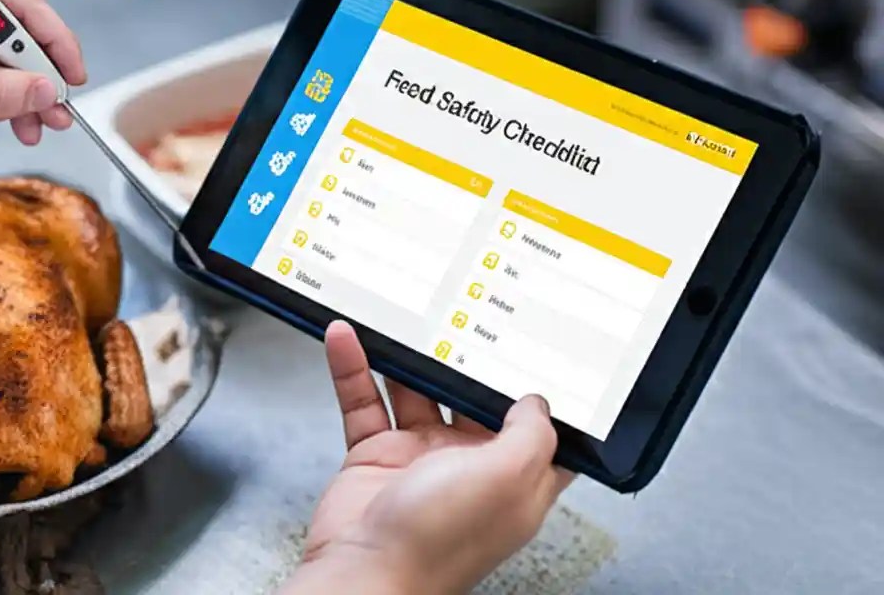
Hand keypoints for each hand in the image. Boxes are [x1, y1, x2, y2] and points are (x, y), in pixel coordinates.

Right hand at [281, 322, 573, 594]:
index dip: (539, 391)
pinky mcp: (374, 456)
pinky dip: (352, 369)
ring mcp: (418, 459)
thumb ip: (532, 434)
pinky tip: (344, 339)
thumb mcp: (508, 477)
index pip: (538, 430)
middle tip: (457, 315)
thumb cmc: (436, 540)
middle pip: (471, 399)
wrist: (363, 574)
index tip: (534, 348)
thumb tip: (537, 401)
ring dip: (402, 357)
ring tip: (397, 317)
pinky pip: (364, 402)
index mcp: (512, 477)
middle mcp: (467, 466)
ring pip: (414, 392)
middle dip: (464, 360)